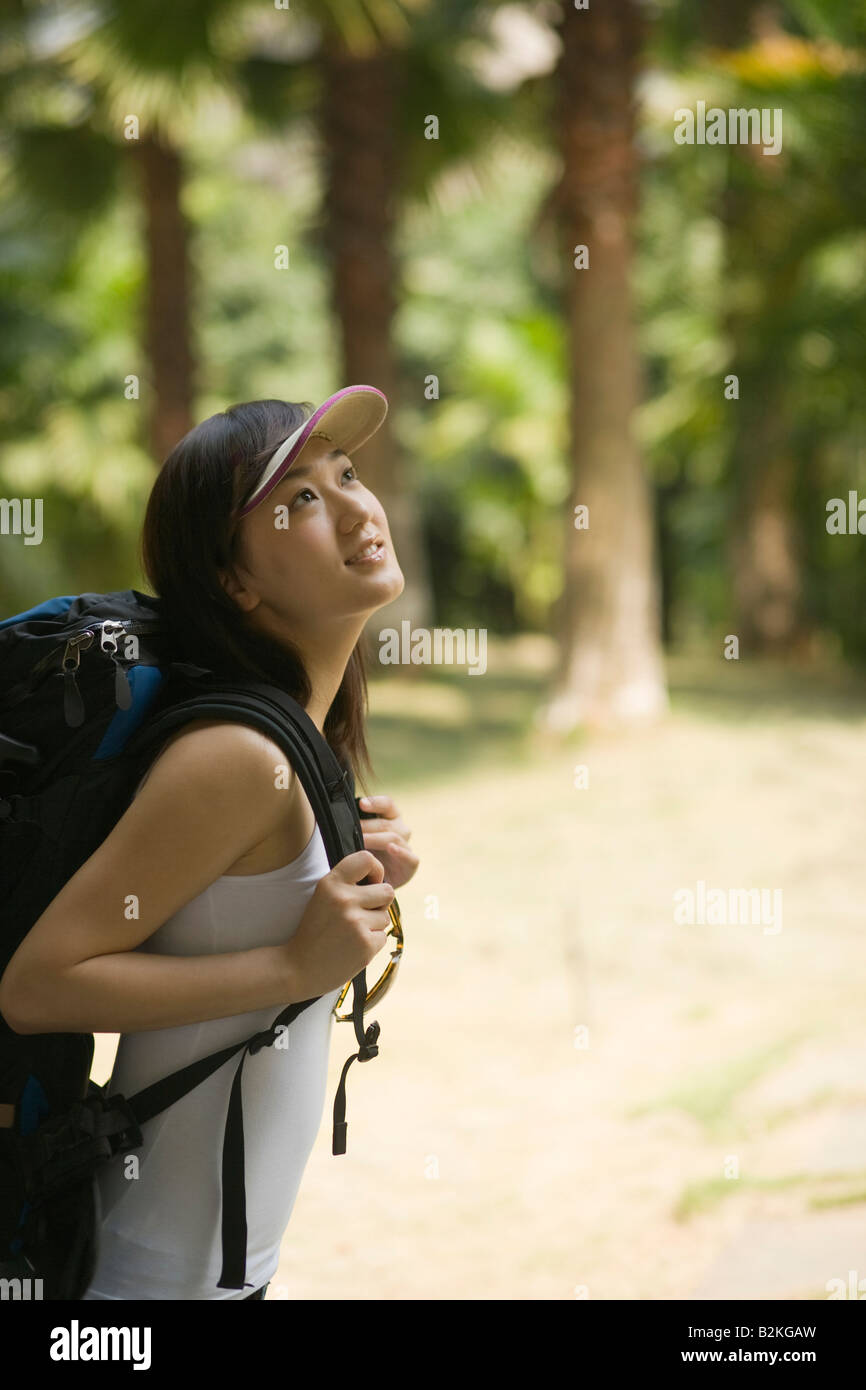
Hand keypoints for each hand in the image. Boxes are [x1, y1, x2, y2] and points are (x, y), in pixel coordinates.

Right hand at [285, 850, 394, 997]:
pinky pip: (383, 937)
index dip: (376, 869)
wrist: (298, 968)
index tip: (371, 882)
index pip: (366, 858)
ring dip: (374, 925)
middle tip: (361, 914)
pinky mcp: (366, 943)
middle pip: (387, 891)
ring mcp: (356, 922)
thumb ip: (347, 885)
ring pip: (386, 916)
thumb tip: (381, 878)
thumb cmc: (315, 931)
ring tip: (351, 933)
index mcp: (331, 883)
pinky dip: (371, 943)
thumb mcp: (323, 898)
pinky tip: (352, 947)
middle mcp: (344, 899)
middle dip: (379, 903)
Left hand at [356, 794, 418, 889]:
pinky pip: (409, 856)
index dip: (376, 803)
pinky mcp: (411, 863)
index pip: (387, 804)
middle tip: (352, 829)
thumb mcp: (360, 837)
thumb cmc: (366, 853)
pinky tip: (391, 848)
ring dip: (376, 838)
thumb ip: (355, 826)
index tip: (361, 804)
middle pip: (386, 823)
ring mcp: (406, 846)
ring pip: (393, 837)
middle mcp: (401, 829)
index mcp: (391, 818)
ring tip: (362, 841)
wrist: (375, 882)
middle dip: (368, 825)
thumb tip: (339, 815)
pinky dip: (400, 852)